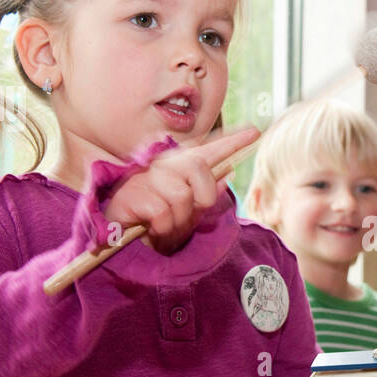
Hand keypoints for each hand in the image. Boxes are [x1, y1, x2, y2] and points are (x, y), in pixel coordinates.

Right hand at [103, 126, 258, 254]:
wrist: (123, 245)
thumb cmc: (156, 227)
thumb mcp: (187, 215)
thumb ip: (204, 197)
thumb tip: (226, 174)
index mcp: (178, 169)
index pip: (207, 151)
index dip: (231, 141)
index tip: (254, 132)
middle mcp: (162, 166)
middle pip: (197, 168)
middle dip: (201, 198)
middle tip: (187, 214)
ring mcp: (145, 177)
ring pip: (181, 196)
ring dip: (178, 220)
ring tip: (165, 226)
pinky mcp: (132, 193)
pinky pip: (162, 212)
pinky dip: (162, 227)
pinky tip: (150, 227)